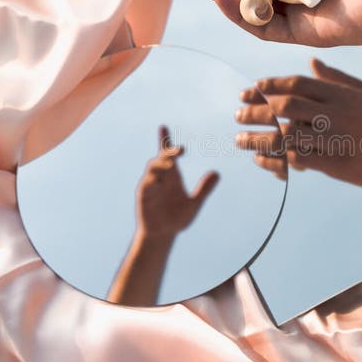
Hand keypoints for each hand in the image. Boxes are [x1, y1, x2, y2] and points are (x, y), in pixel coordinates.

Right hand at [136, 125, 218, 241]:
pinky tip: (159, 182)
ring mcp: (150, 186)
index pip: (166, 154)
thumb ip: (204, 189)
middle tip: (181, 151)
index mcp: (171, 176)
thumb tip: (217, 173)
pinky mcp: (144, 197)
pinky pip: (146, 186)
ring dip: (161, 165)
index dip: (164, 140)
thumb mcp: (194, 204)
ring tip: (172, 165)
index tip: (163, 127)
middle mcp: (160, 177)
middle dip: (169, 152)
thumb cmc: (177, 218)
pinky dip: (151, 182)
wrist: (163, 234)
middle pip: (161, 158)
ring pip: (152, 169)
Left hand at [235, 58, 361, 192]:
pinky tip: (260, 159)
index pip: (296, 83)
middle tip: (237, 113)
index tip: (252, 89)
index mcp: (339, 94)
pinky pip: (296, 160)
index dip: (270, 86)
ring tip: (239, 139)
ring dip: (257, 137)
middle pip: (285, 107)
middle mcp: (333, 113)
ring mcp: (333, 139)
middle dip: (256, 110)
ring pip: (285, 136)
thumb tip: (311, 60)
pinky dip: (274, 160)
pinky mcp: (334, 163)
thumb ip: (335, 77)